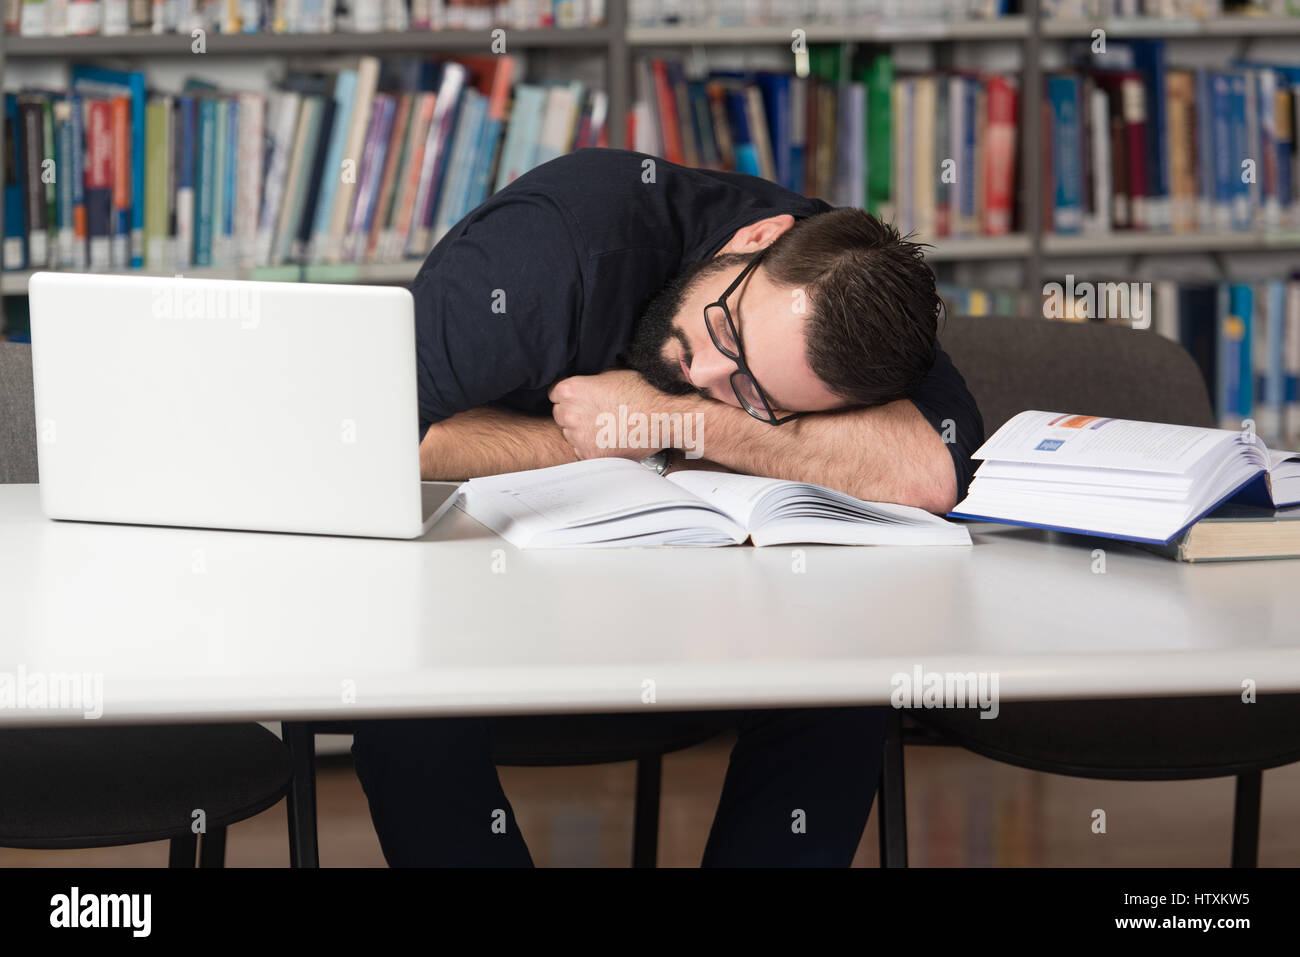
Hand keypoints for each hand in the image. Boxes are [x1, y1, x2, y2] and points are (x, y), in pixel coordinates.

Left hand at [548, 370, 692, 460]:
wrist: (662, 417)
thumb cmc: (642, 393)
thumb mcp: (611, 374)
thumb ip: (590, 381)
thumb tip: (586, 387)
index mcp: (571, 390)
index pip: (554, 394)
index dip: (569, 397)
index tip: (580, 400)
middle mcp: (570, 414)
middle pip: (560, 415)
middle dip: (574, 414)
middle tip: (596, 414)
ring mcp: (579, 437)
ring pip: (571, 435)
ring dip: (583, 432)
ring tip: (606, 427)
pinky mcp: (590, 455)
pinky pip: (583, 451)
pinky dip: (594, 447)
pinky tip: (610, 439)